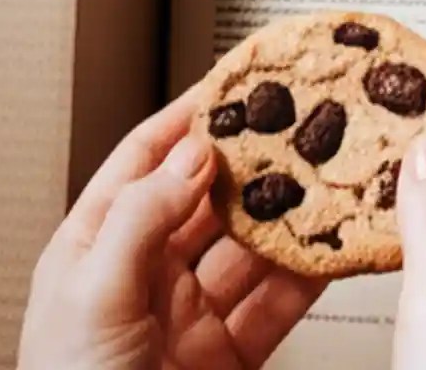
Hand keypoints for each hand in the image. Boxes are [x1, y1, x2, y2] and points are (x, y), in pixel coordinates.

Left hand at [18, 87, 325, 369]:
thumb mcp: (90, 294)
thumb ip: (142, 217)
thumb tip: (192, 153)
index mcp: (95, 248)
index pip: (144, 160)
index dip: (190, 118)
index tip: (234, 82)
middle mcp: (147, 274)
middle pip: (209, 198)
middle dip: (255, 161)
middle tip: (298, 124)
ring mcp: (193, 313)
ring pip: (252, 247)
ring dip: (291, 213)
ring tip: (328, 176)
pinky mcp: (233, 353)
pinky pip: (279, 301)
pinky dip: (311, 274)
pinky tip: (334, 247)